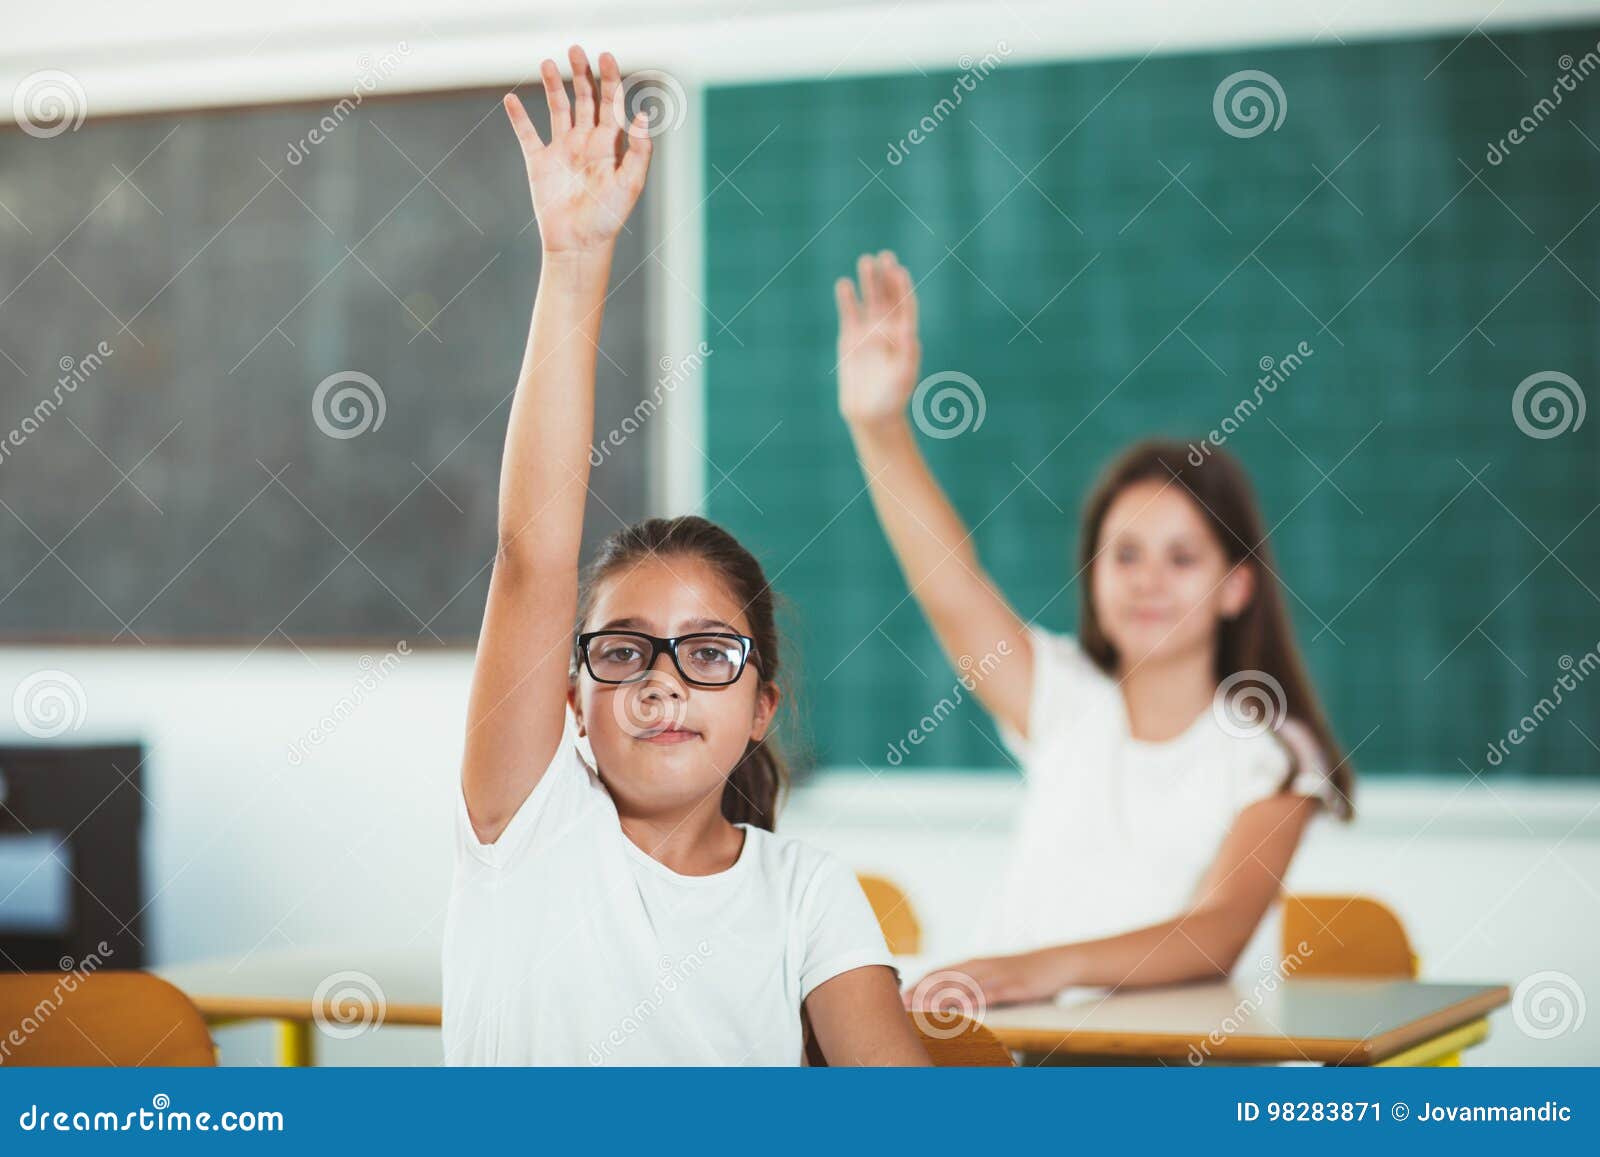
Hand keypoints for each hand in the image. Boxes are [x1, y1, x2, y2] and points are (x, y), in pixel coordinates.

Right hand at [503, 46, 651, 257]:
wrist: (579, 245)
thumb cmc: (608, 219)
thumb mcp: (630, 185)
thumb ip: (639, 152)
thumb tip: (642, 116)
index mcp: (609, 145)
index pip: (611, 104)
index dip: (610, 79)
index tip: (605, 57)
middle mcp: (586, 143)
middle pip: (585, 99)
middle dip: (582, 74)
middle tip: (576, 50)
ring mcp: (562, 151)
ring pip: (558, 109)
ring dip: (554, 85)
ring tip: (548, 62)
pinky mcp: (539, 163)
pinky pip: (527, 134)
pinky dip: (518, 117)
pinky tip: (510, 99)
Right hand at [835, 250, 920, 429]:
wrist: (871, 414)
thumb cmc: (892, 398)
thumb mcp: (904, 378)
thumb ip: (909, 356)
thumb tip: (912, 334)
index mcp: (904, 335)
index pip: (905, 305)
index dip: (903, 287)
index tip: (899, 271)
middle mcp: (888, 330)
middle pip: (888, 297)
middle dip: (886, 277)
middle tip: (884, 256)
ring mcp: (868, 332)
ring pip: (869, 300)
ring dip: (868, 280)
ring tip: (865, 260)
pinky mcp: (850, 338)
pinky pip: (849, 313)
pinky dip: (847, 298)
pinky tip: (844, 284)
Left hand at [902, 952, 1062, 1009]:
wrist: (1056, 962)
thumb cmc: (1021, 973)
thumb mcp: (993, 977)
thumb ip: (973, 986)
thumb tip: (950, 1003)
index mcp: (973, 965)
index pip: (938, 973)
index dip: (917, 985)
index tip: (899, 998)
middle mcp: (980, 967)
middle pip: (945, 979)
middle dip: (921, 994)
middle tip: (901, 1007)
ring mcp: (997, 975)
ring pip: (964, 987)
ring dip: (941, 999)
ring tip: (922, 1011)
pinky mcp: (1013, 985)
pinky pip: (991, 994)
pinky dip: (975, 1001)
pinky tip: (962, 1010)